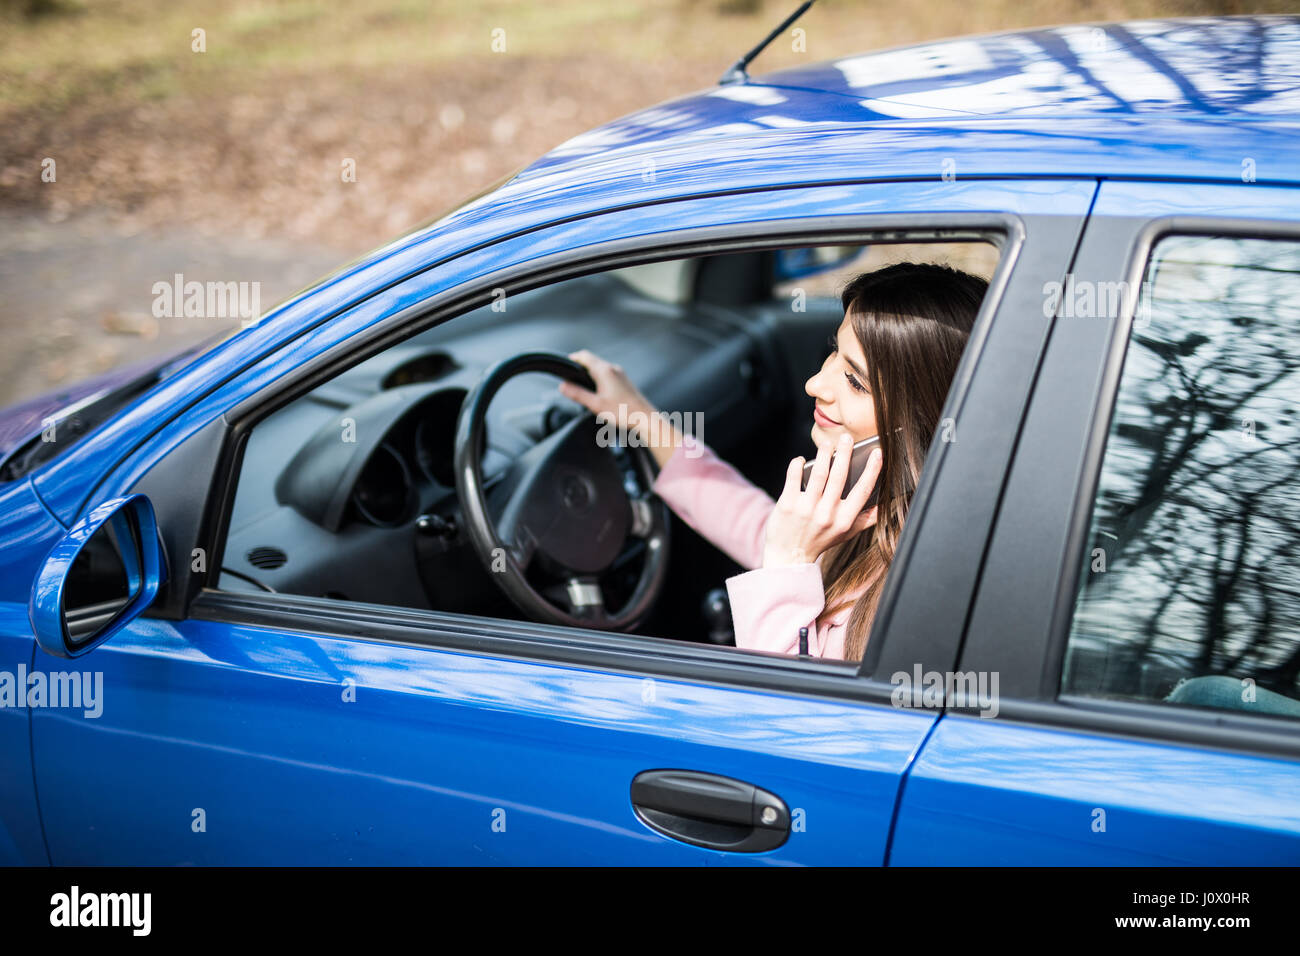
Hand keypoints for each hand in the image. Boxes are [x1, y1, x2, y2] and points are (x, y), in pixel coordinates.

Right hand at [559, 350, 681, 467]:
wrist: (645, 418)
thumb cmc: (623, 412)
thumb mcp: (595, 405)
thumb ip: (578, 394)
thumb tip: (563, 386)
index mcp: (604, 371)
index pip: (584, 356)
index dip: (572, 358)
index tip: (564, 365)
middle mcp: (613, 368)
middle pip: (592, 360)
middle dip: (579, 366)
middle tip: (569, 375)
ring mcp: (620, 374)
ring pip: (600, 366)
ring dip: (589, 371)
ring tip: (581, 383)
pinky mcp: (624, 380)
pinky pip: (607, 373)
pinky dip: (598, 376)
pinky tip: (597, 389)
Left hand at [761, 432, 881, 567]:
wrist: (788, 557)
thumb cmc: (820, 541)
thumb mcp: (846, 534)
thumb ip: (866, 519)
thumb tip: (885, 505)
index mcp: (844, 520)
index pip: (863, 491)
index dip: (872, 470)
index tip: (877, 453)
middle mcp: (827, 514)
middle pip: (840, 476)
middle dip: (845, 453)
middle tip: (847, 438)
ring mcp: (806, 508)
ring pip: (818, 473)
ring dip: (823, 454)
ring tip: (827, 444)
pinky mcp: (787, 504)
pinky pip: (794, 477)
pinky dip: (797, 465)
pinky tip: (801, 460)